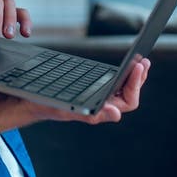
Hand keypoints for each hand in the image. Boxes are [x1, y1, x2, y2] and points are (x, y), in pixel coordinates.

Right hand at [17, 58, 150, 125]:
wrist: (32, 102)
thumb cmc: (48, 107)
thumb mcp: (68, 109)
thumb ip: (92, 115)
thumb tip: (117, 115)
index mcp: (101, 111)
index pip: (129, 101)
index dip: (136, 84)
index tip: (138, 66)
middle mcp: (103, 105)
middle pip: (129, 93)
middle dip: (139, 77)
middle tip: (144, 61)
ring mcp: (99, 97)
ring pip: (123, 88)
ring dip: (134, 75)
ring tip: (141, 61)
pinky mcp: (92, 89)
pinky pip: (113, 83)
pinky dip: (122, 73)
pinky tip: (126, 66)